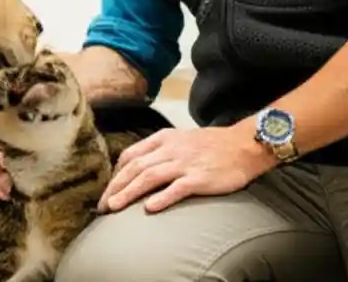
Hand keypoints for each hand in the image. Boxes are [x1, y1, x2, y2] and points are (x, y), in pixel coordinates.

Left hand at [97, 124, 275, 213]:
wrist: (244, 145)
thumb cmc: (213, 145)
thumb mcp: (181, 139)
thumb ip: (160, 150)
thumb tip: (138, 166)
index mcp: (164, 139)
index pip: (131, 155)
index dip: (116, 174)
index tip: (109, 190)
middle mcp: (170, 149)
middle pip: (135, 168)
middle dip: (116, 187)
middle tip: (103, 205)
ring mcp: (185, 163)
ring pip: (149, 177)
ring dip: (129, 193)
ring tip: (114, 207)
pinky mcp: (199, 178)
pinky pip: (177, 188)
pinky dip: (161, 198)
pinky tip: (148, 209)